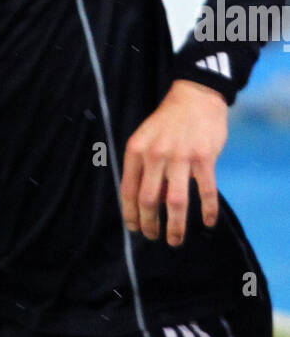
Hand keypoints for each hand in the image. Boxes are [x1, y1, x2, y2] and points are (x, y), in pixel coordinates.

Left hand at [120, 80, 227, 246]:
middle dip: (150, 225)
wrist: (195, 97)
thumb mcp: (145, 139)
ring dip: (175, 226)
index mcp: (136, 151)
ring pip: (175, 201)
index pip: (128, 190)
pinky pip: (206, 191)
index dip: (130, 214)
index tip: (134, 228)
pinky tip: (207, 222)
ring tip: (174, 240)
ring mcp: (181, 157)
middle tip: (153, 237)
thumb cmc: (167, 122)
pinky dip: (207, 210)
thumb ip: (142, 167)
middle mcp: (156, 155)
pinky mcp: (204, 157)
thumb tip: (145, 202)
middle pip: (149, 200)